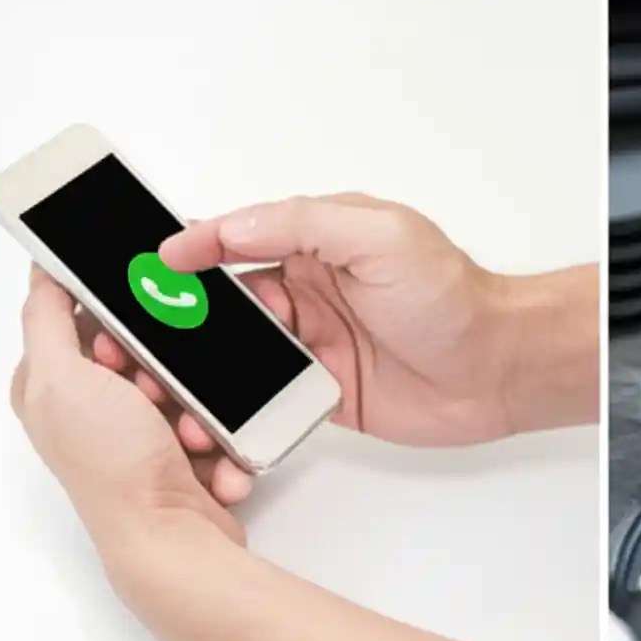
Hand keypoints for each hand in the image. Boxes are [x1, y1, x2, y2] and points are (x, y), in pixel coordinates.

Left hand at [12, 266, 244, 551]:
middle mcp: (92, 407)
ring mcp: (140, 430)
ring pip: (185, 378)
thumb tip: (44, 268)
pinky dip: (218, 431)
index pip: (81, 317)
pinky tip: (206, 453)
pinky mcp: (182, 449)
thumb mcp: (61, 380)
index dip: (112, 315)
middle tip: (162, 385)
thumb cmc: (114, 470)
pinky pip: (214, 414)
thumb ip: (47, 317)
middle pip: (142, 345)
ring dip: (199, 400)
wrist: (172, 536)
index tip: (134, 324)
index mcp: (50, 385)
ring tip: (192, 432)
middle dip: (167, 362)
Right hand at [97, 193, 596, 488]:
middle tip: (140, 332)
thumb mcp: (380, 237)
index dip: (193, 248)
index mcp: (319, 243)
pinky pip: (266, 398)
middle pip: (226, 299)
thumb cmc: (455, 296)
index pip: (238, 237)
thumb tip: (231, 225)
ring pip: (237, 352)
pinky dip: (236, 408)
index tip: (155, 265)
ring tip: (164, 381)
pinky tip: (211, 417)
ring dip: (201, 365)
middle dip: (181, 313)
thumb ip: (304, 224)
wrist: (500, 369)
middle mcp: (309, 291)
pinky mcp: (322, 392)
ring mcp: (313, 343)